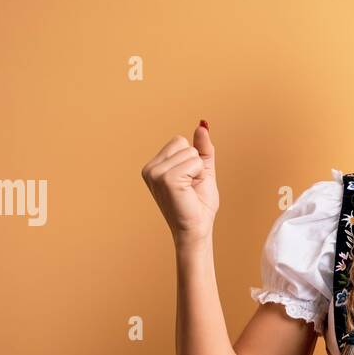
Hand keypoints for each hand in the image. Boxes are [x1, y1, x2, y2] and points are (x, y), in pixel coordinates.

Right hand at [141, 120, 218, 244]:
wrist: (196, 229)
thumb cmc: (198, 205)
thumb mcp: (202, 170)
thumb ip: (202, 148)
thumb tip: (202, 125)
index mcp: (153, 166)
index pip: (179, 141)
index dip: (192, 159)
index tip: (189, 180)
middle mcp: (150, 168)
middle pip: (184, 143)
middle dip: (195, 164)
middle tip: (190, 186)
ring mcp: (156, 173)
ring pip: (190, 152)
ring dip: (198, 171)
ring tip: (189, 190)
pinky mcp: (166, 179)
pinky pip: (194, 163)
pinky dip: (198, 176)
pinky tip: (189, 191)